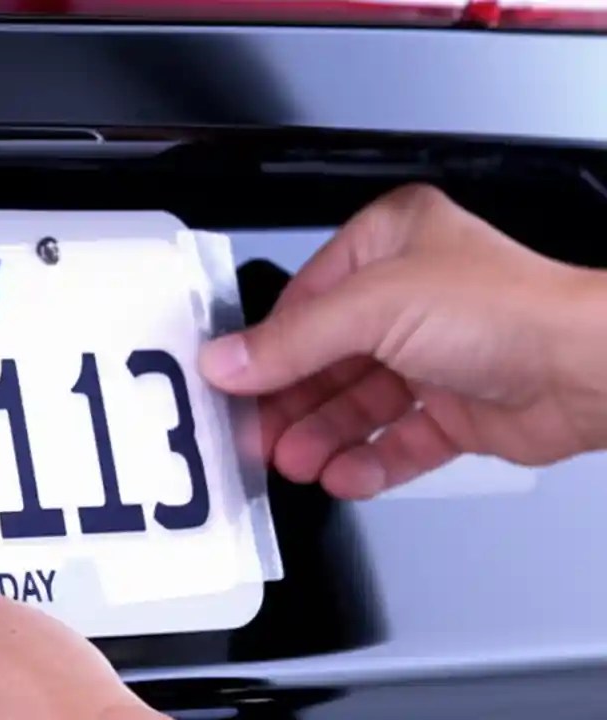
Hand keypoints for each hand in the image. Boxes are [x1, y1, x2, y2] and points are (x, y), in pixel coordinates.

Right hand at [200, 183, 606, 498]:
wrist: (593, 369)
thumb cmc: (510, 309)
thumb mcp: (375, 308)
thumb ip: (292, 342)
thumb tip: (227, 362)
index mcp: (389, 243)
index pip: (305, 300)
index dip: (267, 347)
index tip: (231, 383)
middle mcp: (410, 295)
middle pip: (326, 357)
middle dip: (292, 403)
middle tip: (257, 435)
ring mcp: (434, 354)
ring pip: (358, 402)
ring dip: (323, 436)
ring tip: (296, 462)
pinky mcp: (457, 409)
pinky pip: (397, 439)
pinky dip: (368, 460)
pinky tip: (344, 475)